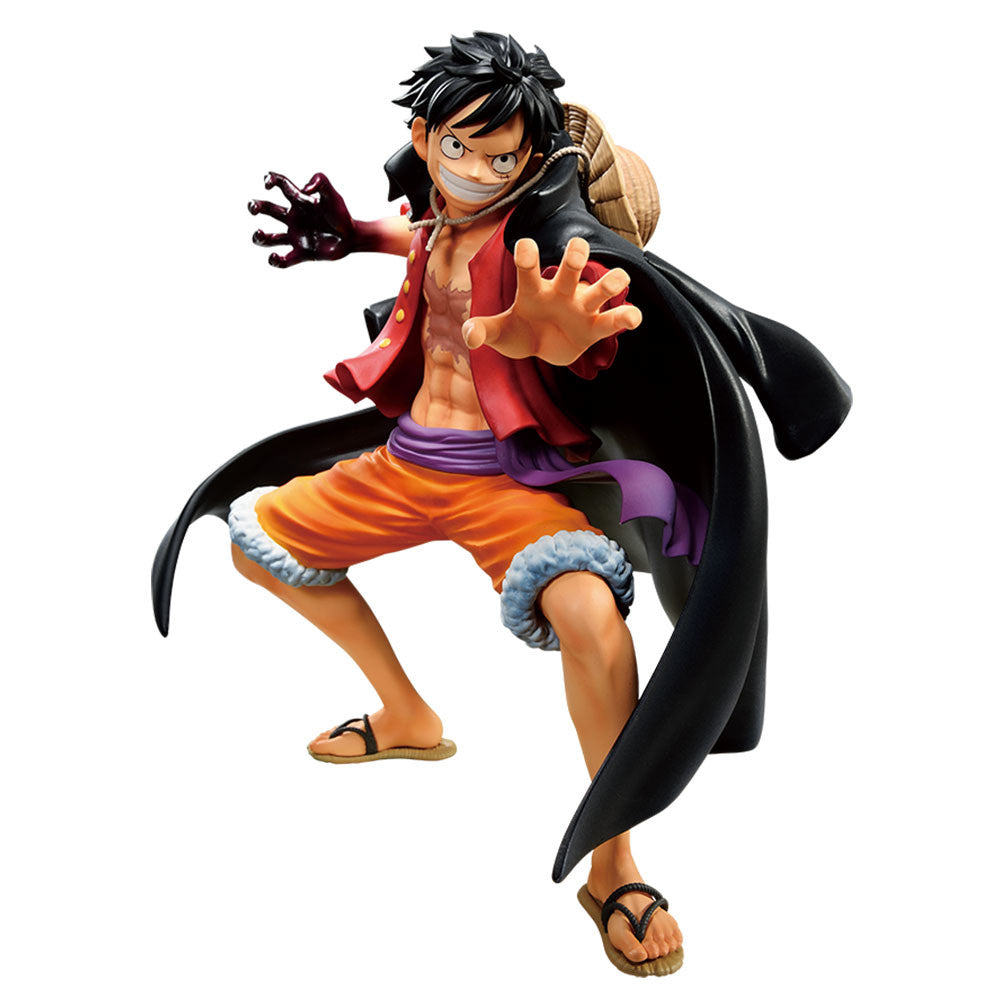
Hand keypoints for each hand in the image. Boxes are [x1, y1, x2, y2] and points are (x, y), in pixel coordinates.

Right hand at [248, 172, 354, 267]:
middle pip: (268, 209)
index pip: (280, 185)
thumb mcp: (333, 194)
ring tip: (259, 234)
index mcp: (299, 201)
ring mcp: (296, 236)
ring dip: (259, 237)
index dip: (270, 180)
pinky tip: (274, 257)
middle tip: (253, 208)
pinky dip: (275, 261)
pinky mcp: (302, 253)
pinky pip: (284, 260)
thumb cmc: (341, 214)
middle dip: (256, 206)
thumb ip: (321, 182)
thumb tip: (305, 189)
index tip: (268, 184)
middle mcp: (293, 218)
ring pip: (270, 238)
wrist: (353, 237)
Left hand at [461, 238, 641, 365]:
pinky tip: (632, 317)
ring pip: (602, 287)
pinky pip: (615, 320)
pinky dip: (627, 316)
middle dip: (576, 255)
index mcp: (533, 289)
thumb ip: (484, 330)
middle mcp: (561, 292)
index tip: (525, 248)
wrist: (543, 349)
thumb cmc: (521, 332)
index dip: (527, 255)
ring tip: (615, 282)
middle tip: (576, 251)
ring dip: (610, 281)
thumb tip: (469, 335)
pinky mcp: (596, 328)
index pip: (529, 265)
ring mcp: (581, 308)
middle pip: (573, 265)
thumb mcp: (500, 333)